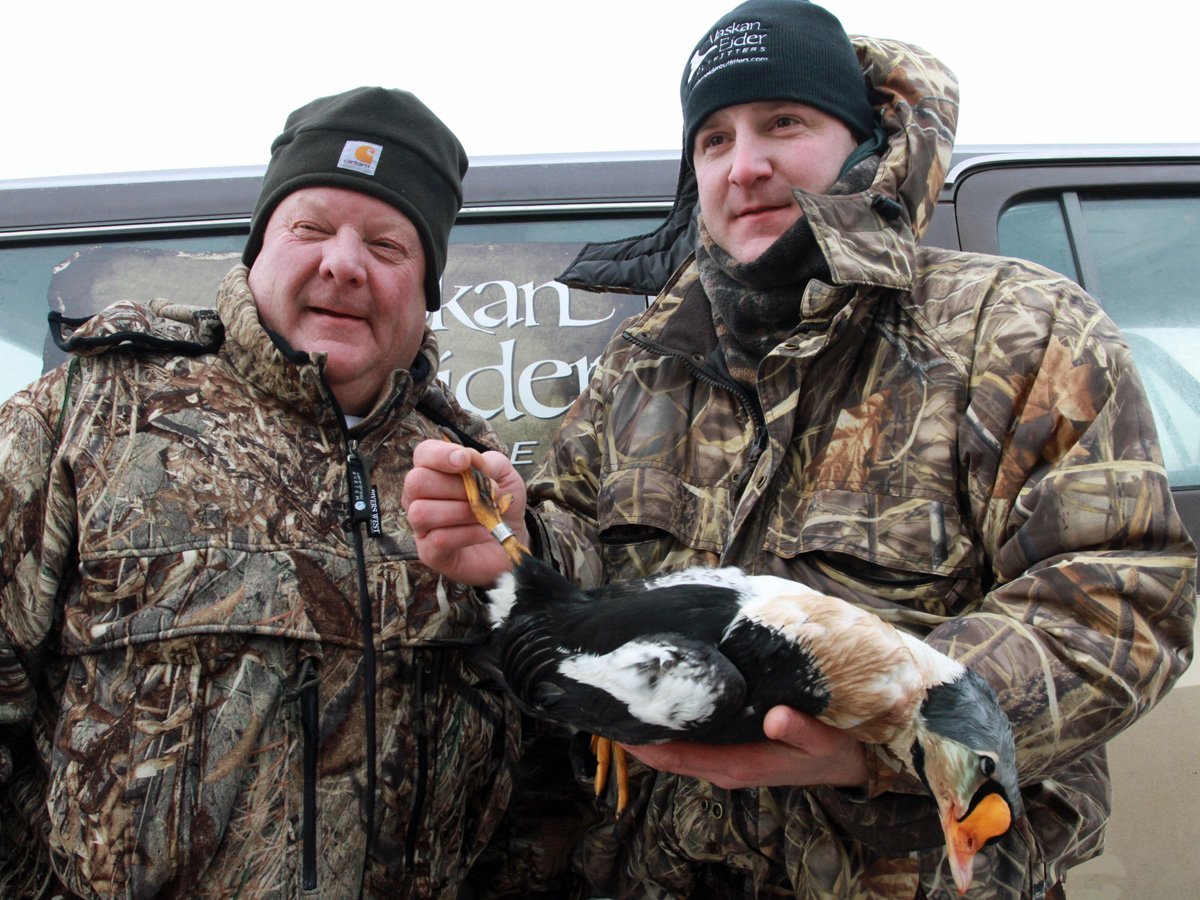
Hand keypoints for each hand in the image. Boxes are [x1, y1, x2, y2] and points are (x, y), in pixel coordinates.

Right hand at [401, 439, 529, 585]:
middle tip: (484, 494)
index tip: (464, 462)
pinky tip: (484, 531)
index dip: (439, 455)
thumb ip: (488, 462)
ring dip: (461, 511)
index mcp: (433, 471)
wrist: (512, 538)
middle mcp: (419, 497)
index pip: (422, 454)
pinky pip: (439, 539)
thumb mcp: (503, 475)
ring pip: (422, 512)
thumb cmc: (500, 502)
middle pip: (416, 482)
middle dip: (455, 486)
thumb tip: (469, 458)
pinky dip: (468, 533)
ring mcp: (420, 526)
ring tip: (485, 514)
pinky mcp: (429, 552)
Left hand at [620, 706, 867, 789]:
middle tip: (606, 689)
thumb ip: (800, 729)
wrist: (849, 761)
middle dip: (637, 725)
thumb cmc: (834, 749)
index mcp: (737, 764)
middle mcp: (722, 764)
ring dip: (652, 720)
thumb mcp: (824, 740)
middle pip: (665, 751)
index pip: (674, 758)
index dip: (641, 742)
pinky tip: (659, 691)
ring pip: (675, 742)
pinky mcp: (729, 745)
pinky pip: (690, 736)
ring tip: (623, 686)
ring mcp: (724, 756)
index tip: (612, 717)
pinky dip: (672, 718)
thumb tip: (775, 716)